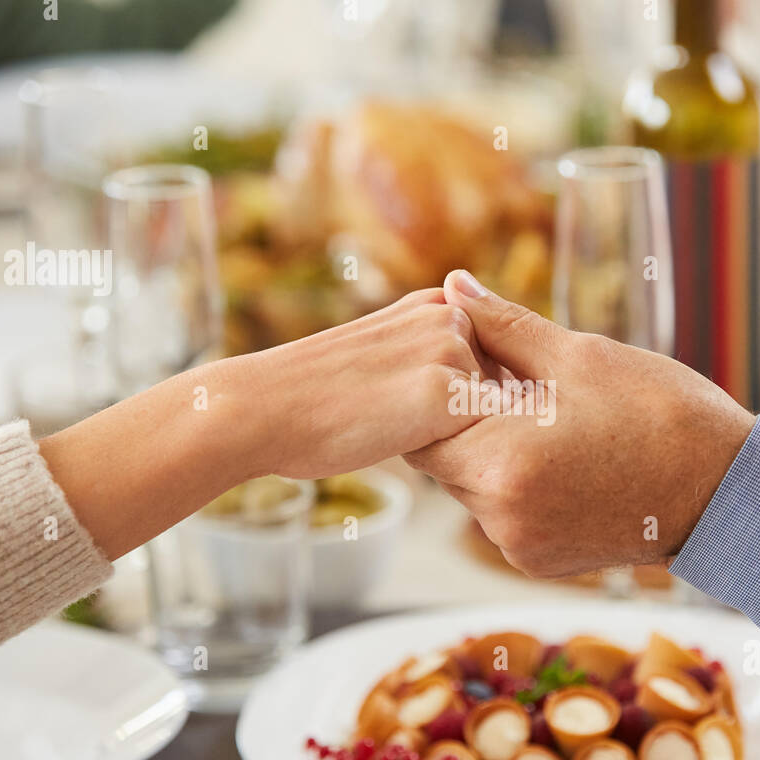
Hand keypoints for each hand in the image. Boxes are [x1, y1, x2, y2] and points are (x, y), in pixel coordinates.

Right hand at [42, 287, 489, 558]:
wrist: (262, 409)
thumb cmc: (318, 395)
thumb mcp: (386, 352)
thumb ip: (434, 355)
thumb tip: (487, 391)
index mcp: (438, 303)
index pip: (492, 369)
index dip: (454, 404)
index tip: (397, 401)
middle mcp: (451, 317)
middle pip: (497, 396)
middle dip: (458, 420)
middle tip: (389, 412)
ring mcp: (451, 352)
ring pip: (489, 423)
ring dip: (449, 438)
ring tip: (388, 422)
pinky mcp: (445, 395)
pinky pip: (477, 446)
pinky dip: (444, 456)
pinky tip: (395, 439)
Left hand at [405, 271, 754, 578]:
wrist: (728, 491)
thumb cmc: (662, 415)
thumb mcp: (580, 356)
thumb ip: (503, 325)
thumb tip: (453, 287)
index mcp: (500, 464)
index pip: (423, 424)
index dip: (442, 384)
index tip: (475, 356)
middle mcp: (499, 517)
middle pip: (443, 457)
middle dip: (467, 416)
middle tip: (513, 380)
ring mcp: (519, 546)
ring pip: (473, 485)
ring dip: (492, 448)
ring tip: (545, 415)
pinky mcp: (538, 562)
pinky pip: (504, 513)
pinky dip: (518, 482)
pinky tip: (561, 454)